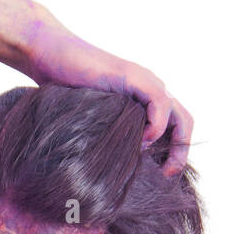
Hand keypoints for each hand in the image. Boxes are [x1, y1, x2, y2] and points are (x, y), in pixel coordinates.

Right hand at [24, 20, 191, 175]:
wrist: (50, 57)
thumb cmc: (64, 91)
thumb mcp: (95, 122)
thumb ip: (112, 140)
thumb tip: (117, 173)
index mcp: (144, 100)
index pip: (174, 127)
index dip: (174, 153)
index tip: (164, 177)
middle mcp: (150, 89)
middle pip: (183, 122)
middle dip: (180, 153)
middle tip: (168, 176)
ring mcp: (144, 81)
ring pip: (178, 114)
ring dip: (172, 145)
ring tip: (156, 165)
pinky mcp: (133, 76)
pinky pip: (160, 102)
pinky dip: (155, 126)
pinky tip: (139, 140)